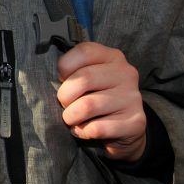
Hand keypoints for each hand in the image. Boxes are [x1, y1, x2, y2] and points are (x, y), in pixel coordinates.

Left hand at [57, 42, 146, 161]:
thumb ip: (73, 71)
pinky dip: (83, 131)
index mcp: (112, 57)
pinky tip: (84, 130)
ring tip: (72, 119)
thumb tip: (47, 76)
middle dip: (64, 96)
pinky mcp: (135, 122)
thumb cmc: (96, 98)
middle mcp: (126, 73)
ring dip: (71, 116)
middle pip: (83, 79)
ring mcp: (133, 97)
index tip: (62, 80)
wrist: (125, 130)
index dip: (65, 67)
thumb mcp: (87, 79)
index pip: (84, 51)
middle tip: (65, 105)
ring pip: (87, 106)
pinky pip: (96, 128)